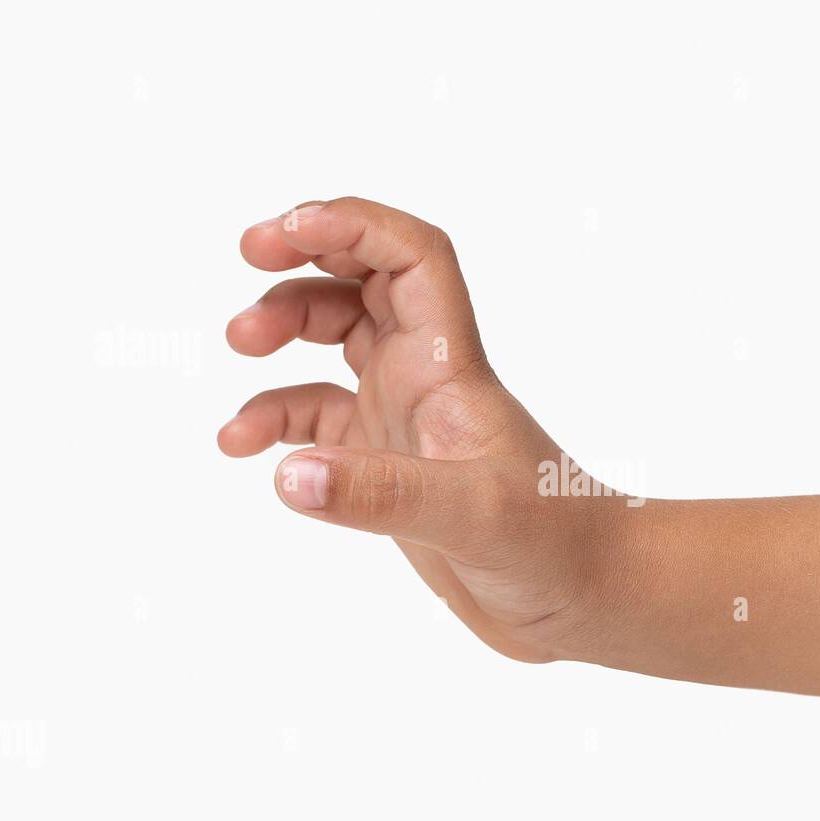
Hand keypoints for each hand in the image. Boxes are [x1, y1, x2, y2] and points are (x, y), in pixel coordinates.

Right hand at [217, 196, 626, 662]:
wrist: (578, 595)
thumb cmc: (553, 544)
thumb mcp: (471, 518)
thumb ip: (382, 496)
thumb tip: (291, 474)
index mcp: (451, 365)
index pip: (410, 257)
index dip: (351, 225)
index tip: (282, 233)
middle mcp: (426, 376)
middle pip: (364, 280)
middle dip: (305, 258)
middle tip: (248, 256)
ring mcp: (404, 418)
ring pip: (337, 338)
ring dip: (285, 325)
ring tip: (241, 346)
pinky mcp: (386, 465)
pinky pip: (319, 417)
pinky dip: (276, 416)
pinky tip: (242, 443)